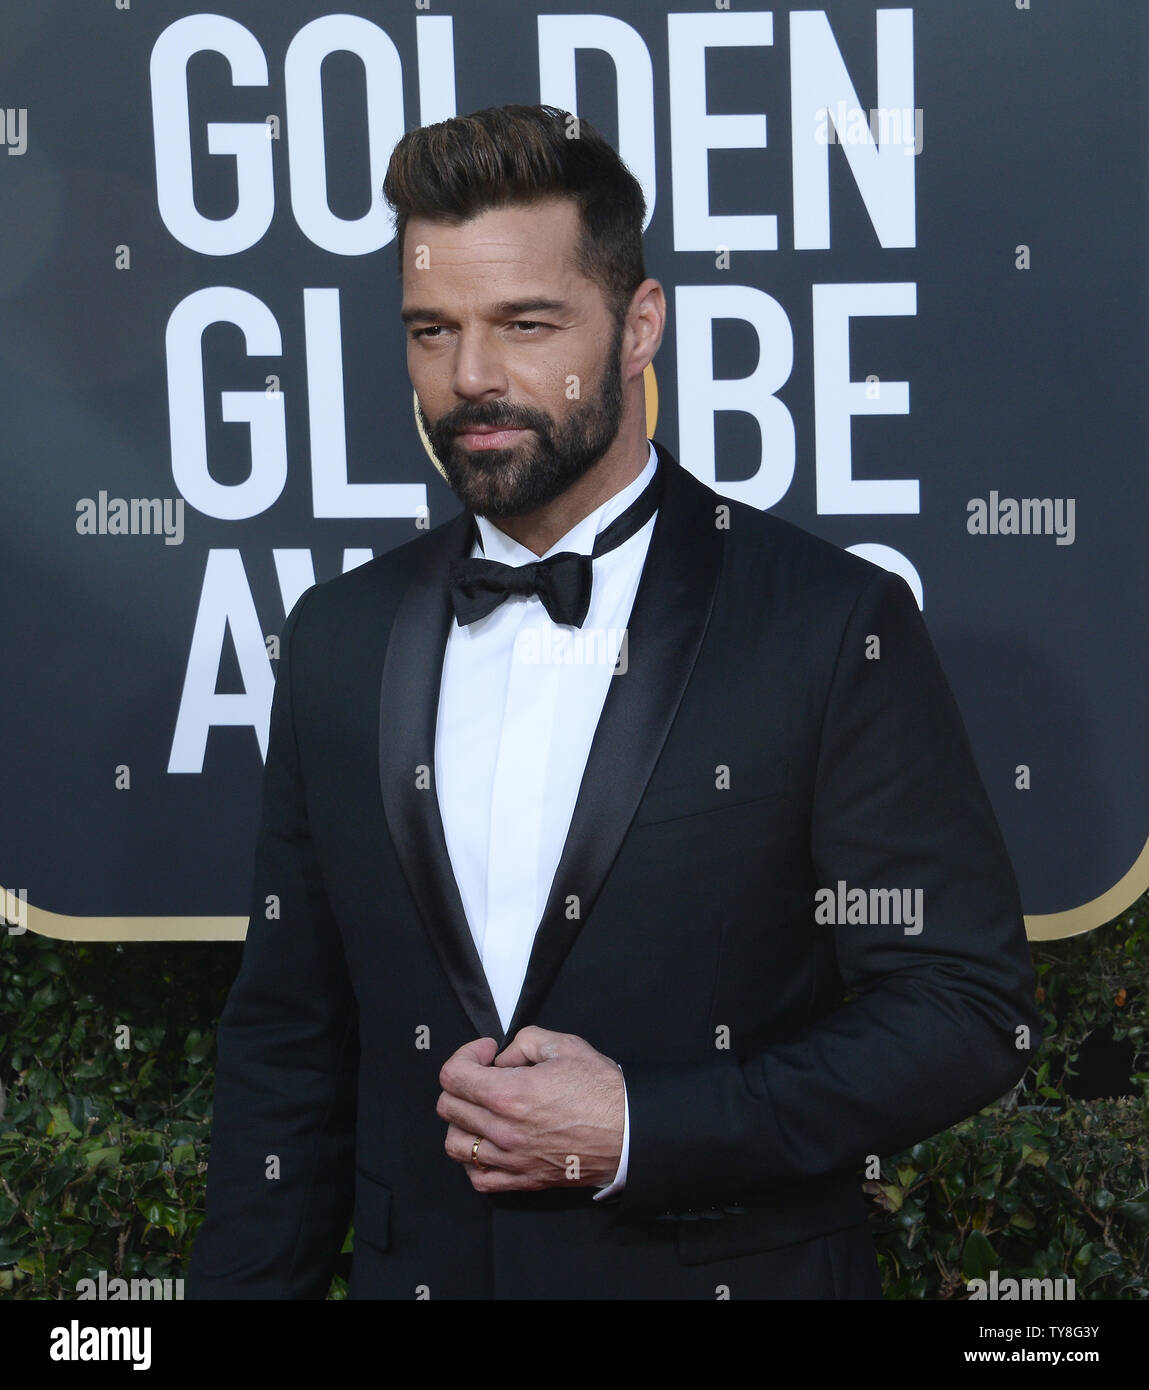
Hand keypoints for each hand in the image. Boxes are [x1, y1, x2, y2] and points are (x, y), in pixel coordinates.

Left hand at [437, 1027, 624, 1192]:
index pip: (453, 1076)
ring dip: (462, 1121)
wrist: (629, 1132)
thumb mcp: (565, 1046)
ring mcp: (511, 1159)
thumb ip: (524, 1041)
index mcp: (510, 1094)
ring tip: (484, 1110)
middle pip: (448, 1107)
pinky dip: (474, 1160)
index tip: (486, 1053)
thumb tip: (502, 1058)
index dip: (465, 1055)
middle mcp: (504, 1130)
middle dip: (462, 1083)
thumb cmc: (601, 1090)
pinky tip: (490, 1142)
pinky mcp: (523, 1180)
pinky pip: (478, 1177)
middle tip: (487, 1075)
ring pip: (455, 1144)